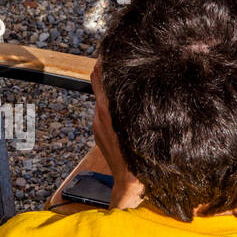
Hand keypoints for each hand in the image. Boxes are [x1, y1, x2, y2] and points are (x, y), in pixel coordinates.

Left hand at [90, 64, 143, 209]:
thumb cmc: (137, 162)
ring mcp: (97, 124)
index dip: (105, 61)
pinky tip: (126, 105)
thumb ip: (133, 107)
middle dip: (108, 70)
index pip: (100, 76)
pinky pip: (104, 111)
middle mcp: (99, 114)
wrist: (128, 185)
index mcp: (107, 110)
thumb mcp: (139, 130)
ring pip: (103, 97)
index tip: (114, 50)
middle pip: (99, 82)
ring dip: (112, 88)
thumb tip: (138, 85)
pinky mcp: (99, 132)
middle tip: (122, 60)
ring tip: (127, 79)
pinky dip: (112, 103)